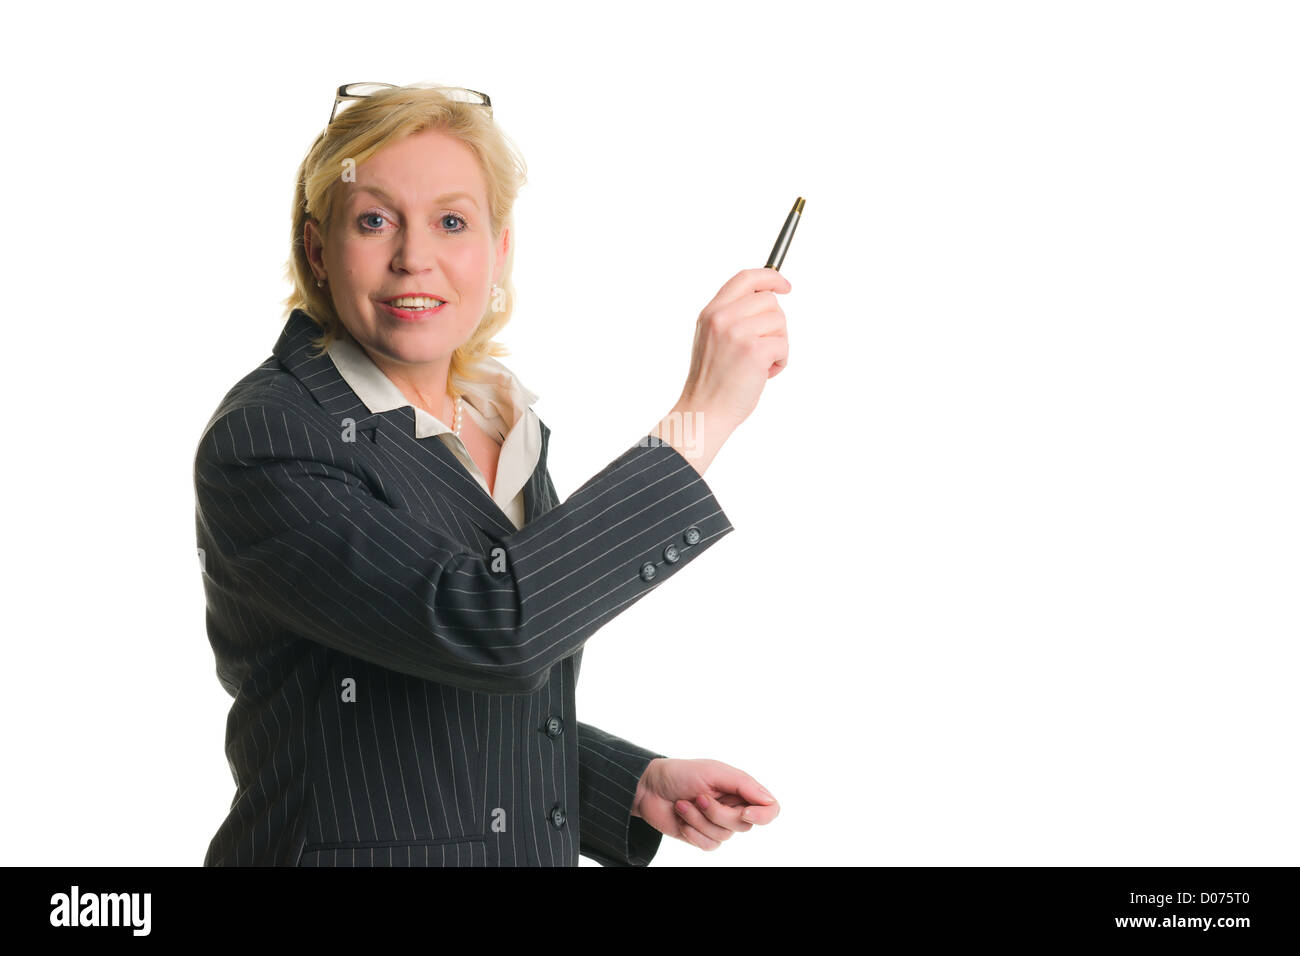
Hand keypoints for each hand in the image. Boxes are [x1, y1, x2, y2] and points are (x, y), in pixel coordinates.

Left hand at [632, 757, 779, 850]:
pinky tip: (681, 818)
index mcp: (740, 790)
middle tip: (698, 797)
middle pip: (744, 825)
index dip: (762, 815)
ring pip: (724, 836)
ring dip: (699, 819)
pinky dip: (693, 832)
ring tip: (683, 804)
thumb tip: (770, 801)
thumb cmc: (682, 774)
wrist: (650, 787)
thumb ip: (744, 785)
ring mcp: (718, 824)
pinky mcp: (702, 837)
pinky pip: (709, 845)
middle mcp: (733, 808)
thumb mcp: (714, 772)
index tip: (744, 812)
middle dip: (717, 813)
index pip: (769, 809)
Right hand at [679, 268, 791, 431]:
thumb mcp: (711, 338)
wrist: (705, 410)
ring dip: (778, 344)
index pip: (746, 278)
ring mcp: (738, 333)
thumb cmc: (712, 380)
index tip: (784, 286)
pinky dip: (780, 362)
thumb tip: (767, 298)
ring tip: (759, 364)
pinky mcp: (754, 350)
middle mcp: (723, 318)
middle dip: (774, 324)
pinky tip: (764, 374)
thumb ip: (731, 315)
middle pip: (769, 301)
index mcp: (711, 312)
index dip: (770, 278)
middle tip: (762, 347)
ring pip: (779, 322)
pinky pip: (784, 345)